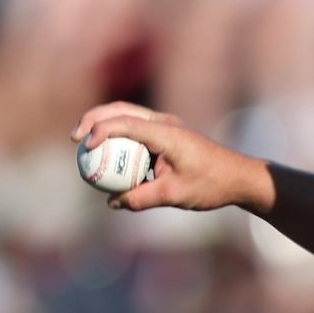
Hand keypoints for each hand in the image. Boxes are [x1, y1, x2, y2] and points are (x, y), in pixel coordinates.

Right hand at [71, 102, 272, 213]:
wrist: (239, 177)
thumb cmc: (212, 184)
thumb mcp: (174, 195)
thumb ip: (141, 198)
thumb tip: (112, 202)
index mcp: (167, 133)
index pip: (126, 122)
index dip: (101, 130)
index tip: (84, 147)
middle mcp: (165, 123)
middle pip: (120, 109)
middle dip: (93, 119)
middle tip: (74, 139)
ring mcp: (166, 126)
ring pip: (127, 116)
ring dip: (104, 125)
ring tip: (84, 145)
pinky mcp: (167, 134)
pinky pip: (136, 130)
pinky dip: (118, 137)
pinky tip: (108, 157)